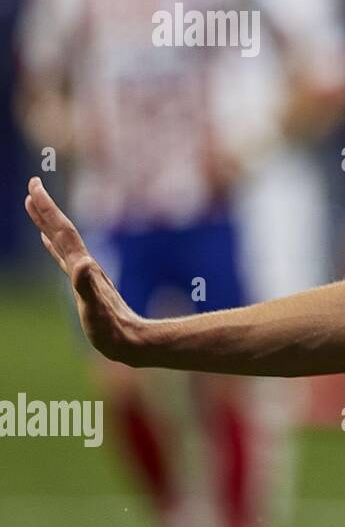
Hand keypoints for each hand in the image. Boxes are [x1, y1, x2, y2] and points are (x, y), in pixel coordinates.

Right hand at [24, 176, 140, 362]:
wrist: (130, 341)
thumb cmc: (111, 329)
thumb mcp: (96, 309)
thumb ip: (88, 286)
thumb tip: (83, 263)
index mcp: (83, 267)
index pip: (63, 231)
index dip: (47, 210)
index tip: (34, 186)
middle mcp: (84, 265)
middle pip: (62, 230)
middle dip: (45, 208)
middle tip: (32, 185)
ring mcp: (84, 273)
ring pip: (61, 240)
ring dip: (47, 222)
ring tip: (34, 206)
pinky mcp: (84, 284)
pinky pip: (63, 257)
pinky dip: (53, 245)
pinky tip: (48, 242)